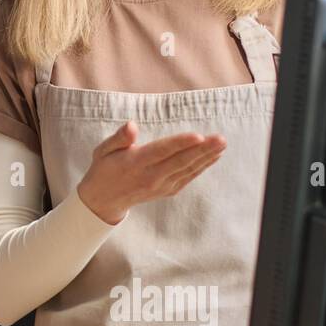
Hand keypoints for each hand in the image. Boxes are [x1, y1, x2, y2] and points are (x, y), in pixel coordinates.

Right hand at [76, 121, 225, 224]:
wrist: (104, 199)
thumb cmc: (104, 168)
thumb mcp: (103, 150)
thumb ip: (119, 138)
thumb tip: (132, 125)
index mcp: (135, 163)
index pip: (161, 151)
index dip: (180, 144)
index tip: (198, 136)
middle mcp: (150, 176)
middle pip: (180, 161)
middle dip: (202, 150)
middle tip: (220, 139)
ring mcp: (161, 186)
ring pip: (187, 170)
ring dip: (206, 157)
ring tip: (222, 144)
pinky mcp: (167, 190)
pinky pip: (187, 177)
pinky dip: (202, 167)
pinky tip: (213, 157)